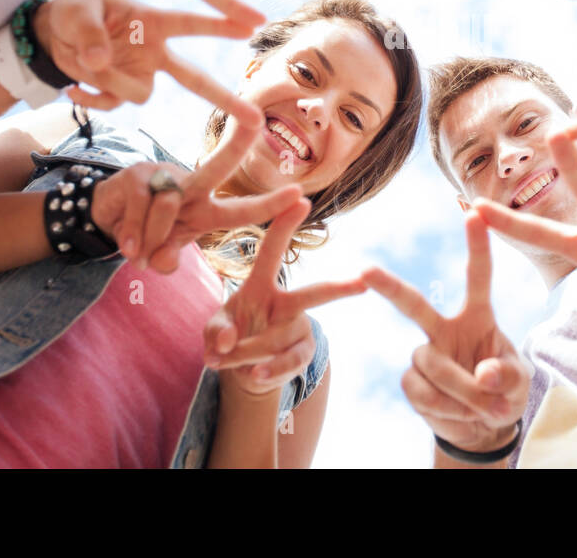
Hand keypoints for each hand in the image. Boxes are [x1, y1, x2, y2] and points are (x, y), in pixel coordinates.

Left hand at [33, 0, 256, 113]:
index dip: (218, 25)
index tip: (251, 25)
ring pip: (141, 95)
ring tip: (84, 62)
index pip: (188, 24)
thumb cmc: (75, 12)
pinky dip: (91, 99)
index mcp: (150, 23)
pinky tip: (72, 88)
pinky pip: (114, 105)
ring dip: (111, 84)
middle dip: (224, 98)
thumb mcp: (77, 13)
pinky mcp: (122, 91)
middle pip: (195, 79)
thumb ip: (89, 34)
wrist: (54, 34)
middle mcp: (154, 52)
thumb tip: (98, 63)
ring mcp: (141, 74)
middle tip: (254, 118)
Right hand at [91, 160, 302, 273]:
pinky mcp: (134, 176)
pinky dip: (132, 233)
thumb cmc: (146, 233)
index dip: (270, 204)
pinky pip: (139, 208)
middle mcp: (191, 187)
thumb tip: (163, 262)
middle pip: (218, 165)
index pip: (243, 209)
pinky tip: (127, 246)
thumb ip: (168, 258)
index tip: (300, 195)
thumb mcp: (162, 252)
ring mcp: (162, 177)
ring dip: (151, 238)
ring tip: (138, 252)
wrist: (105, 219)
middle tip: (255, 121)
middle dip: (237, 144)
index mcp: (207, 209)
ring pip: (167, 206)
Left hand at [202, 198, 366, 395]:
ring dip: (248, 352)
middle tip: (364, 283)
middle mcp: (287, 303)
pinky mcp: (303, 353)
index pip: (273, 250)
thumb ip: (215, 333)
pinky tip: (253, 375)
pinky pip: (288, 363)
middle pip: (314, 295)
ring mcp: (299, 329)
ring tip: (223, 360)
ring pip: (280, 339)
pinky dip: (267, 370)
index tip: (303, 200)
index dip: (286, 225)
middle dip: (340, 289)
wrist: (243, 371)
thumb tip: (229, 340)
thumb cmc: (227, 339)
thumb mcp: (212, 332)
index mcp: (260, 285)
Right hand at [363, 213, 529, 454]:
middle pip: (414, 305)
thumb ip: (507, 375)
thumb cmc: (504, 392)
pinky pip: (423, 392)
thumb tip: (482, 374)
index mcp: (477, 316)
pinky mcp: (412, 381)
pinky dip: (447, 409)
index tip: (475, 213)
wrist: (483, 427)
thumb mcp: (519, 383)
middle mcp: (444, 329)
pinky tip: (457, 413)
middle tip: (366, 271)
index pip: (478, 277)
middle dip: (389, 287)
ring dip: (464, 392)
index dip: (477, 246)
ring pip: (434, 365)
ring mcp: (425, 355)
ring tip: (485, 408)